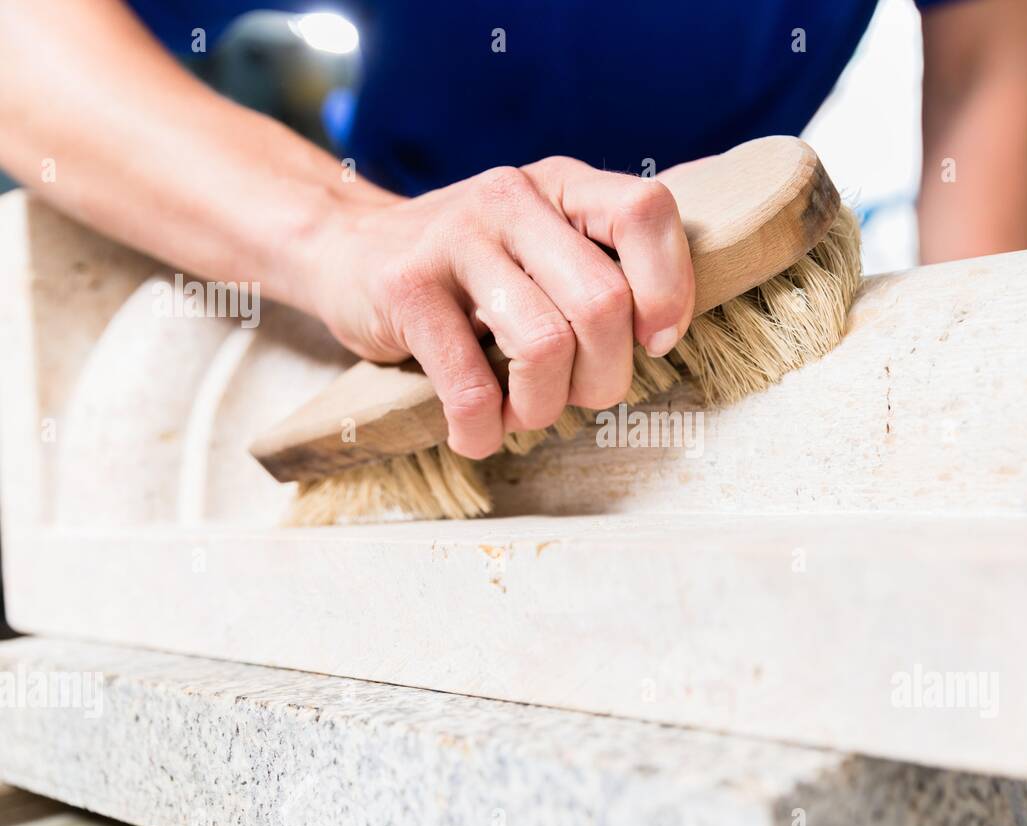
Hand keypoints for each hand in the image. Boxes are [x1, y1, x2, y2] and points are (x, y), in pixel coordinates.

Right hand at [308, 158, 695, 458]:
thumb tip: (663, 333)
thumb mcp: (540, 245)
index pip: (645, 213)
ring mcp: (455, 238)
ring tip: (524, 411)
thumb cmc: (470, 272)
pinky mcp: (406, 287)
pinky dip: (483, 430)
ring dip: (543, 406)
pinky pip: (470, 387)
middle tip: (581, 394)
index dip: (667, 289)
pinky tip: (477, 430)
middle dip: (605, 376)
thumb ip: (600, 270)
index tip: (654, 342)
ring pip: (544, 347)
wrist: (348, 254)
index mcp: (562, 184)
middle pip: (603, 302)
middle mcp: (511, 198)